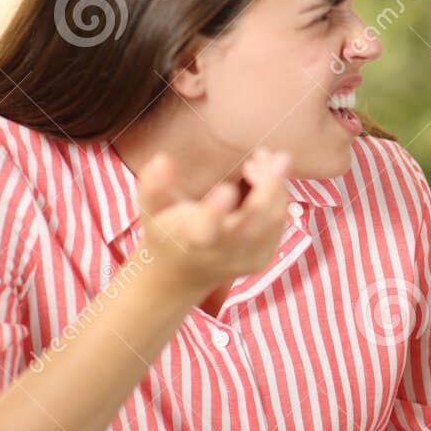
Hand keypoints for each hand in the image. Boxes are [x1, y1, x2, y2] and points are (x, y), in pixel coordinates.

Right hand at [135, 148, 291, 299]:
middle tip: (269, 155)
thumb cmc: (167, 232)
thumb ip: (154, 185)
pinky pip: (278, 223)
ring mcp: (246, 258)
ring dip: (275, 185)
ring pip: (272, 220)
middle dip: (267, 188)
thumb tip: (163, 159)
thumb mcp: (152, 210)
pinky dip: (278, 195)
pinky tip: (267, 173)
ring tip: (264, 157)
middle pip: (252, 224)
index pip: (204, 231)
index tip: (227, 188)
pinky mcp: (262, 257)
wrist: (182, 274)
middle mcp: (222, 253)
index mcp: (192, 241)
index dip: (216, 212)